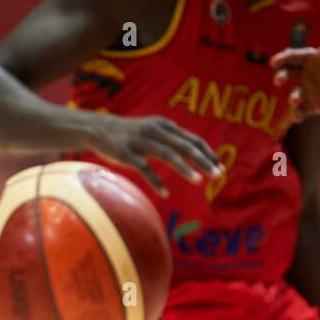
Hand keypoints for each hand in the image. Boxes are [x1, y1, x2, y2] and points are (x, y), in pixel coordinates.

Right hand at [85, 114, 222, 196]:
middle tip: (217, 175)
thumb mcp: (153, 131)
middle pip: (184, 146)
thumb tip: (194, 152)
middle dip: (203, 161)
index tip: (221, 168)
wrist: (99, 129)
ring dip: (184, 168)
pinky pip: (144, 168)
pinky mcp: (126, 154)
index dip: (208, 153)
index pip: (193, 140)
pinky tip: (166, 194)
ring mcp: (141, 142)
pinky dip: (156, 181)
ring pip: (167, 154)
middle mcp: (156, 131)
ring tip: (198, 181)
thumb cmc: (131, 134)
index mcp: (165, 126)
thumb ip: (171, 140)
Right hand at [270, 47, 319, 120]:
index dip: (283, 58)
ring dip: (292, 97)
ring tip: (296, 99)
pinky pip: (302, 111)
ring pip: (294, 94)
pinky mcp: (315, 106)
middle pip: (288, 74)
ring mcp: (310, 91)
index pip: (295, 57)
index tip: (274, 62)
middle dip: (281, 76)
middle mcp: (308, 75)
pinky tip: (297, 117)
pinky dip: (297, 115)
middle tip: (279, 80)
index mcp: (314, 60)